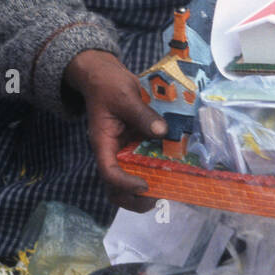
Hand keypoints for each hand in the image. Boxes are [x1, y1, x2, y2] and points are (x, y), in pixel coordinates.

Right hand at [64, 50, 167, 211]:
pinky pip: (142, 164)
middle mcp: (111, 151)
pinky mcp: (133, 144)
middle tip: (157, 198)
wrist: (104, 76)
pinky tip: (171, 172)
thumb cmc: (108, 84)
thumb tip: (162, 132)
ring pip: (128, 180)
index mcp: (102, 142)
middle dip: (133, 198)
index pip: (108, 171)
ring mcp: (122, 150)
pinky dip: (154, 172)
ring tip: (166, 191)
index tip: (144, 185)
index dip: (125, 183)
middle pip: (115, 187)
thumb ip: (142, 114)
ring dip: (144, 190)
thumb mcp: (125, 96)